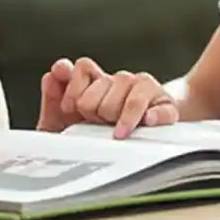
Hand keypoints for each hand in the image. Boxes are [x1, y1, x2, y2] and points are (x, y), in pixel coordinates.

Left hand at [36, 57, 178, 138]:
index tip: (69, 109)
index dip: (74, 87)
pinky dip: (154, 114)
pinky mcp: (167, 107)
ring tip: (116, 133)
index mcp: (96, 83)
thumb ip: (53, 97)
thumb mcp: (65, 123)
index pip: (83, 67)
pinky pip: (162, 107)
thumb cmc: (94, 137)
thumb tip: (52, 75)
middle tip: (98, 124)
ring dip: (119, 114)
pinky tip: (147, 122)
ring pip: (128, 87)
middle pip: (104, 82)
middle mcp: (120, 82)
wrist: (134, 151)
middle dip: (96, 109)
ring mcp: (145, 91)